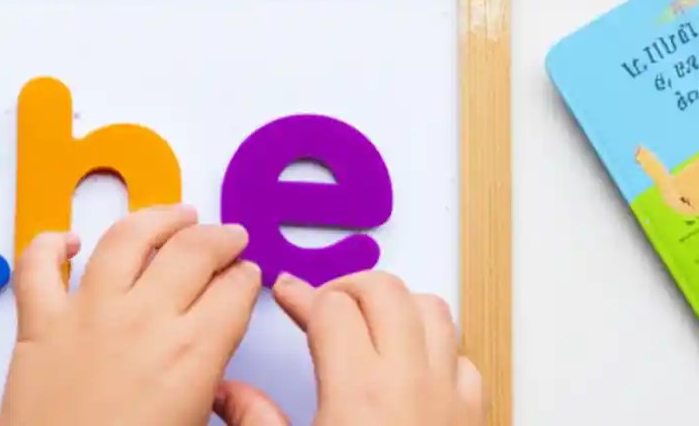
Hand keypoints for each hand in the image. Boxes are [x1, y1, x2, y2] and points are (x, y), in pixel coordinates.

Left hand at [0, 204, 262, 425]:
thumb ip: (216, 396)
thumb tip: (220, 383)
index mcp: (192, 354)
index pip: (234, 290)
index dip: (247, 277)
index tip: (248, 274)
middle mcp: (143, 320)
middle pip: (193, 250)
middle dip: (220, 238)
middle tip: (230, 238)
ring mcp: (87, 315)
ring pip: (127, 238)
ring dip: (157, 218)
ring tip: (176, 213)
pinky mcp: (37, 326)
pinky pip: (38, 266)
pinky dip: (51, 244)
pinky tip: (68, 240)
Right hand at [213, 272, 484, 425]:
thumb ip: (256, 421)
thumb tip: (226, 393)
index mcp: (358, 389)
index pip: (329, 307)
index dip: (299, 294)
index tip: (283, 293)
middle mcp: (410, 380)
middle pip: (384, 290)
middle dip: (347, 286)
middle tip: (320, 303)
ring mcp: (448, 396)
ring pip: (433, 310)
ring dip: (397, 305)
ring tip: (367, 320)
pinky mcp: (472, 417)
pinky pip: (462, 357)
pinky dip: (437, 345)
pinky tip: (412, 364)